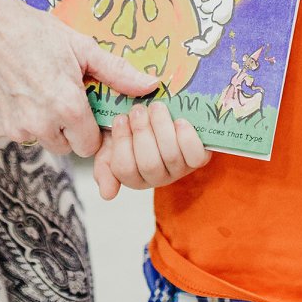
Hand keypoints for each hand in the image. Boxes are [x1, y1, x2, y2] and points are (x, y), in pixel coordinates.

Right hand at [0, 0, 158, 158]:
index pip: (90, 146)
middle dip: (67, 129)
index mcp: (67, 108)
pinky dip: (16, 118)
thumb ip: (118, 73)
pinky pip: (13, 133)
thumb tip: (151, 85)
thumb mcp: (82, 47)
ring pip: (38, 140)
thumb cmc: (35, 32)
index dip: (91, 129)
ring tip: (35, 89)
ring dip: (41, 124)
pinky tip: (14, 91)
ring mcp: (13, 129)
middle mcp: (40, 125)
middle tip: (59, 95)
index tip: (86, 110)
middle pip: (65, 147)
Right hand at [93, 101, 210, 200]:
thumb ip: (104, 167)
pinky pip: (195, 156)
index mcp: (133, 176)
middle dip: (142, 132)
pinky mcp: (198, 159)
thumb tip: (107, 194)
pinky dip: (188, 138)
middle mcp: (157, 177)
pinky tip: (179, 121)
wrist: (156, 116)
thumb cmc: (131, 129)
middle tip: (138, 109)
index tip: (120, 118)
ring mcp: (178, 169)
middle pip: (149, 163)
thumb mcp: (109, 145)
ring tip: (156, 107)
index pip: (124, 168)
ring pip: (171, 156)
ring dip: (162, 128)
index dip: (122, 142)